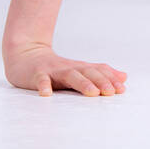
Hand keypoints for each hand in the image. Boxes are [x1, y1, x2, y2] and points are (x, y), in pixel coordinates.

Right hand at [4, 40, 127, 96]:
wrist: (25, 54)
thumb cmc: (56, 68)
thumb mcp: (80, 70)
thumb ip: (101, 73)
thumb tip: (124, 77)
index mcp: (80, 68)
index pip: (98, 72)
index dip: (110, 79)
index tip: (122, 89)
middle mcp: (69, 68)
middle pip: (87, 72)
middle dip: (101, 81)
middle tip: (111, 92)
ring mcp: (53, 71)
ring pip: (70, 76)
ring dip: (82, 84)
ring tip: (93, 93)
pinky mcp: (36, 74)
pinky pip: (41, 80)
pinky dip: (44, 86)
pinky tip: (47, 94)